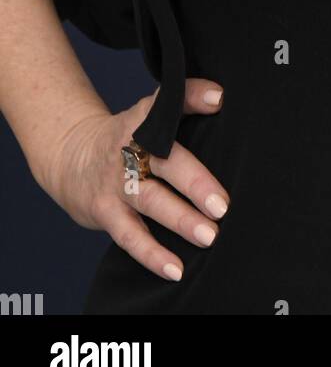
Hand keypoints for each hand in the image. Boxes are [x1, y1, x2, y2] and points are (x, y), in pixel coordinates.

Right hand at [42, 78, 229, 281]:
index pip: (168, 103)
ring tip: (208, 236)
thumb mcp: (148, 114)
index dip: (192, 97)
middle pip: (164, 161)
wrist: (71, 156)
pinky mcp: (105, 211)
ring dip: (179, 220)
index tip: (217, 99)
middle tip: (221, 205)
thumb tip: (218, 97)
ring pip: (149, 201)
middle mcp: (129, 149)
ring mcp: (115, 182)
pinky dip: (152, 254)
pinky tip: (175, 269)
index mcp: (143, 120)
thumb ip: (183, 104)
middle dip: (194, 182)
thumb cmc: (127, 137)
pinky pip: (129, 236)